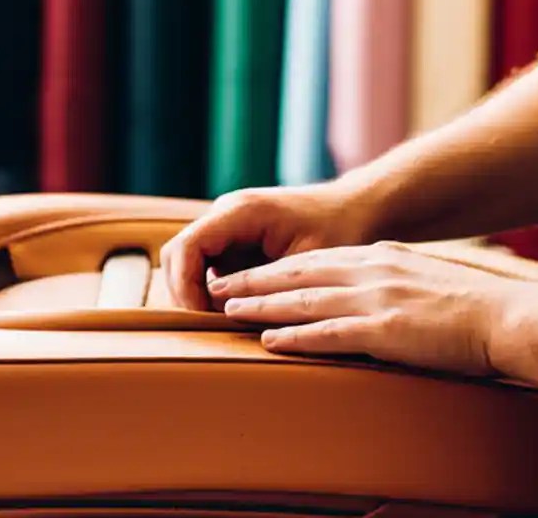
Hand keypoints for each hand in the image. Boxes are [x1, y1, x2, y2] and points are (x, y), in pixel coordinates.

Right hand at [161, 183, 374, 310]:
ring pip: (188, 262)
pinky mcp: (236, 239)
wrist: (359, 207)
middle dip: (184, 293)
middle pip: (178, 255)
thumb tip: (231, 316)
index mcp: (241, 212)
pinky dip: (211, 291)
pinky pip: (207, 265)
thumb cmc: (340, 229)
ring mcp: (229, 225)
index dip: (183, 286)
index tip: (199, 318)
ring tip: (218, 325)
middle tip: (205, 329)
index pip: (186, 247)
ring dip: (195, 293)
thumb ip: (269, 287)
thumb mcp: (308, 263)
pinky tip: (232, 314)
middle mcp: (227, 213)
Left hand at [208, 241, 510, 376]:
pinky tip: (270, 342)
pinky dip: (295, 337)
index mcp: (381, 258)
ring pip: (305, 300)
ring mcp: (376, 299)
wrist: (505, 316)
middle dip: (255, 281)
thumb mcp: (425, 278)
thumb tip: (375, 293)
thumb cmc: (473, 306)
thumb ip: (394, 279)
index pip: (316, 259)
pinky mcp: (384, 330)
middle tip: (220, 288)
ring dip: (263, 307)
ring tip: (229, 312)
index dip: (276, 267)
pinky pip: (328, 333)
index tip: (248, 273)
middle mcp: (372, 271)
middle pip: (299, 273)